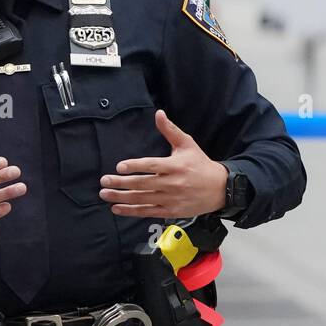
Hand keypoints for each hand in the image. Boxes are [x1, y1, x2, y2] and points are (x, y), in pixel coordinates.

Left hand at [99, 110, 227, 217]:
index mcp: (175, 166)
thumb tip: (158, 113)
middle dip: (121, 183)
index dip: (135, 166)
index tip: (119, 166)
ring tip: (104, 194)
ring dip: (122, 198)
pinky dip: (132, 211)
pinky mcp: (171, 211)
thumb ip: (170, 130)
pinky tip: (117, 208)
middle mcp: (173, 183)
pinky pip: (148, 212)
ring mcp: (172, 199)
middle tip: (104, 181)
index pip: (152, 166)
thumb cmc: (200, 164)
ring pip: (142, 199)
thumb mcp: (187, 144)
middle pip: (143, 184)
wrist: (221, 189)